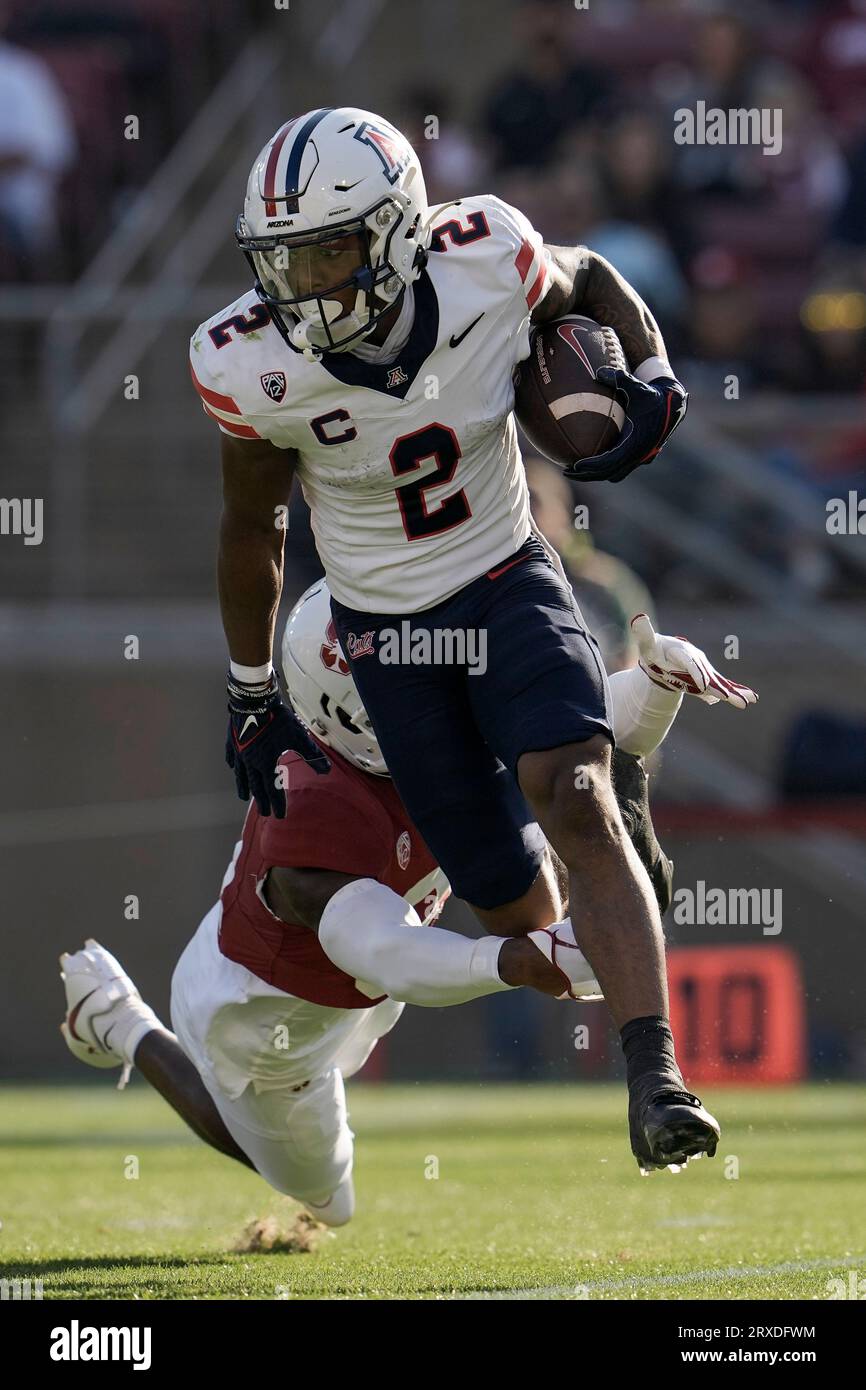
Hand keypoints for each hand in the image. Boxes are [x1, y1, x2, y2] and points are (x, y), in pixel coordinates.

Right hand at [226, 671, 329, 816]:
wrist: (255, 700)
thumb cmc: (278, 719)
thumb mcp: (298, 737)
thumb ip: (311, 755)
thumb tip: (326, 770)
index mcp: (265, 762)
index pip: (271, 789)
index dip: (277, 803)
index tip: (279, 816)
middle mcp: (250, 761)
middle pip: (255, 786)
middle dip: (261, 801)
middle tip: (263, 813)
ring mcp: (239, 750)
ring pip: (241, 774)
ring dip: (244, 787)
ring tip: (244, 796)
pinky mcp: (233, 739)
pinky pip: (232, 756)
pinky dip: (234, 764)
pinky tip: (232, 767)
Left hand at [563, 369, 686, 482]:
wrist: (674, 404)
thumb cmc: (652, 394)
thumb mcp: (636, 386)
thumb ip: (618, 379)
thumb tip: (598, 371)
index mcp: (636, 443)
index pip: (609, 461)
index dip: (590, 466)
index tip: (574, 465)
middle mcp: (639, 455)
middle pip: (608, 473)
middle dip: (587, 475)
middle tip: (567, 471)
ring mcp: (642, 458)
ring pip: (615, 474)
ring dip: (597, 474)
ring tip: (578, 470)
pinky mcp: (643, 457)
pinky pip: (621, 469)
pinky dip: (607, 469)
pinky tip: (594, 462)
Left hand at [631, 614, 757, 708]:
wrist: (664, 654)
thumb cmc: (654, 650)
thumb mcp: (647, 644)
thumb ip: (644, 634)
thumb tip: (638, 618)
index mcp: (682, 652)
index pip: (689, 663)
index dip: (696, 673)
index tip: (702, 686)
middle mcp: (696, 659)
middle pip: (707, 674)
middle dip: (716, 686)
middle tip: (726, 697)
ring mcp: (704, 669)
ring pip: (718, 681)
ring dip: (732, 691)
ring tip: (747, 700)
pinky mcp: (707, 677)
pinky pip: (722, 684)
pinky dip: (735, 690)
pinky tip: (750, 698)